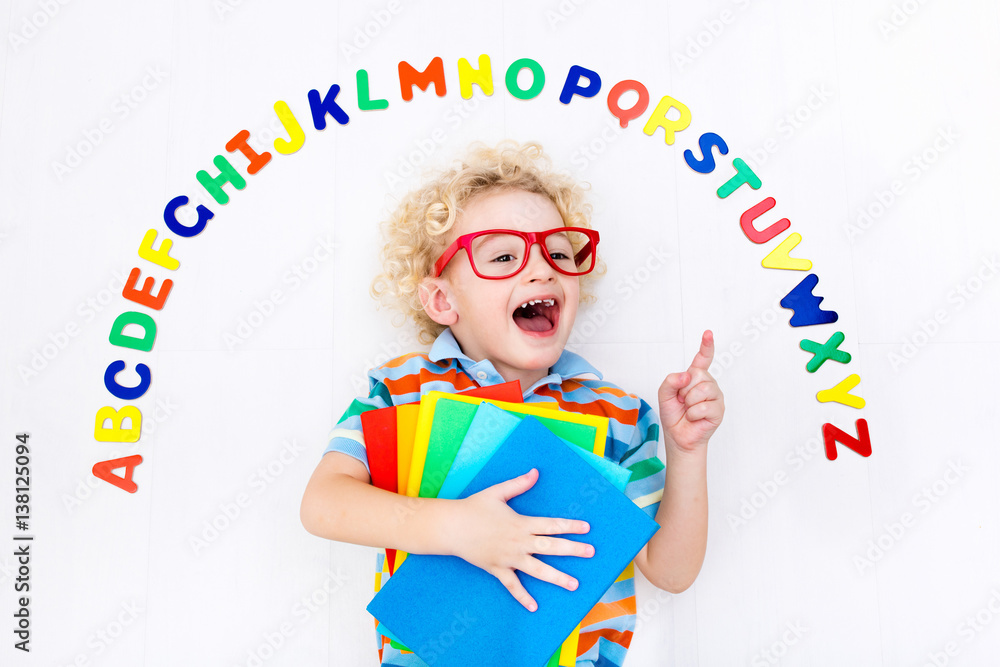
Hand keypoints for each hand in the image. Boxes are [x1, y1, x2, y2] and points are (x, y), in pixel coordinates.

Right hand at [446, 468, 593, 611]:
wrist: (451, 527)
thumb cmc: (474, 507)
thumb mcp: (497, 492)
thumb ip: (519, 484)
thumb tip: (535, 472)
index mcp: (521, 523)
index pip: (551, 525)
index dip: (569, 526)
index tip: (586, 528)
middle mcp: (519, 543)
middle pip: (551, 548)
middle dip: (573, 550)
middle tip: (590, 552)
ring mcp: (509, 559)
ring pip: (538, 570)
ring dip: (557, 578)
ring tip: (574, 585)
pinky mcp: (498, 569)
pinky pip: (512, 586)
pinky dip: (523, 597)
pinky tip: (534, 606)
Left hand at [658, 330, 724, 453]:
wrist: (678, 437)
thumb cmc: (673, 415)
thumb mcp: (664, 395)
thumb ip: (670, 381)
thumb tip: (687, 376)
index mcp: (694, 378)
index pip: (702, 359)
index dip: (706, 346)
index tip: (708, 333)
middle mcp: (707, 384)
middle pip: (698, 374)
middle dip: (685, 389)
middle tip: (682, 401)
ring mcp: (715, 397)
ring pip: (702, 390)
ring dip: (689, 402)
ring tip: (689, 410)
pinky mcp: (719, 410)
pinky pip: (704, 406)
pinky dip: (694, 414)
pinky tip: (694, 417)